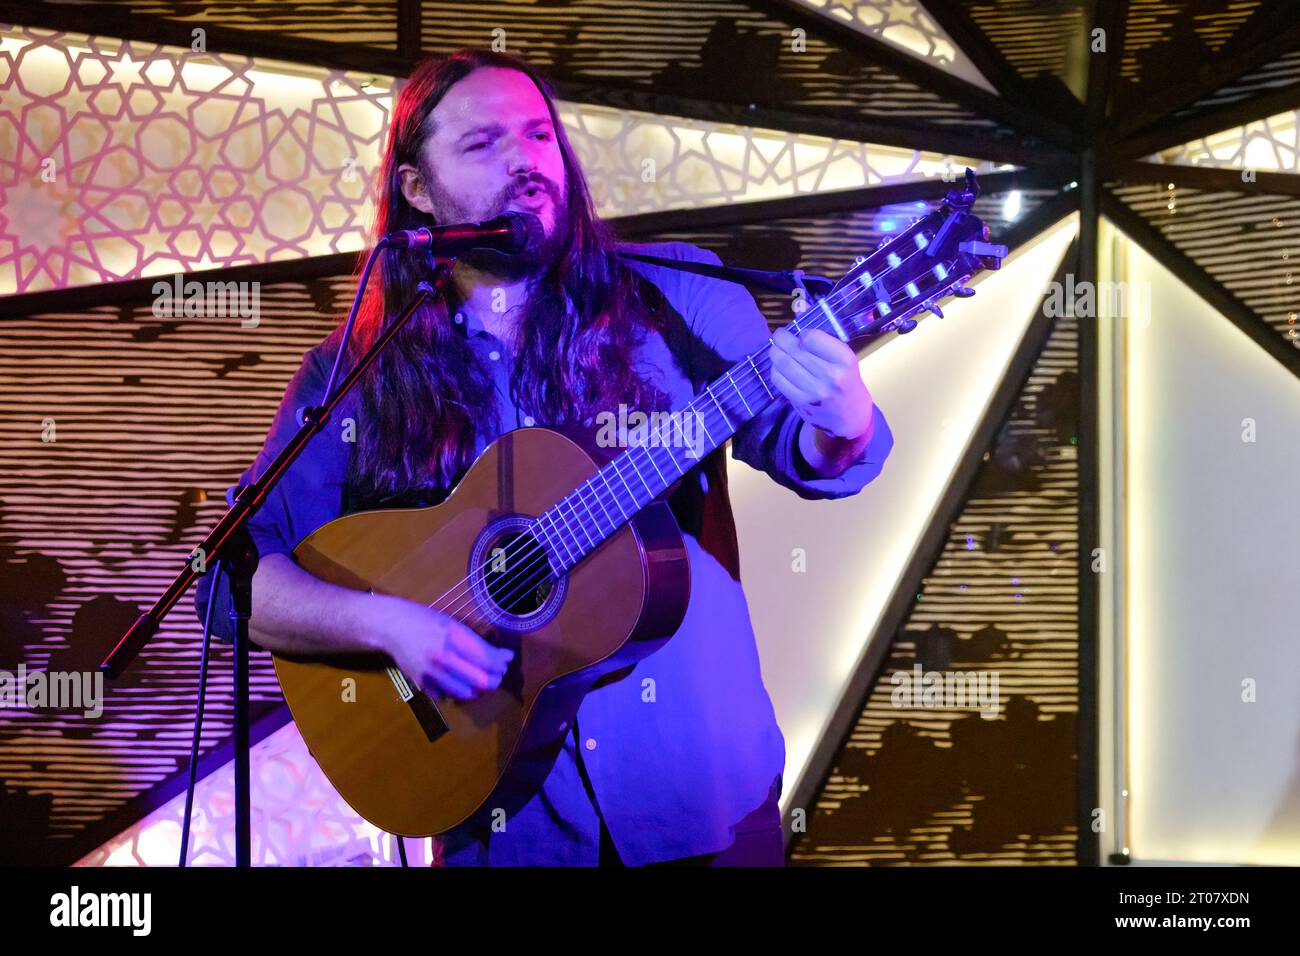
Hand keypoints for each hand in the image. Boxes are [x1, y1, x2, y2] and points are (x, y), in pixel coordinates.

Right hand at [372, 595, 512, 700]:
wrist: (392, 627)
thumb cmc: (426, 621)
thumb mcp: (453, 625)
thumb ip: (478, 643)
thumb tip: (506, 657)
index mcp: (454, 638)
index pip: (487, 661)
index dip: (500, 665)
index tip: (504, 663)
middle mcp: (443, 657)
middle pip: (481, 681)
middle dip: (493, 680)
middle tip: (495, 675)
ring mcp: (431, 673)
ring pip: (466, 692)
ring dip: (476, 689)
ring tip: (478, 681)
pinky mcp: (421, 684)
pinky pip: (446, 696)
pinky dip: (455, 692)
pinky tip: (457, 682)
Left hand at [768, 327, 872, 440]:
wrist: (850, 417)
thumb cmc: (846, 382)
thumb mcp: (845, 360)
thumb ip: (824, 344)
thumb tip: (796, 325)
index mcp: (844, 360)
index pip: (812, 337)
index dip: (803, 334)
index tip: (802, 336)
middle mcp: (831, 375)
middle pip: (795, 349)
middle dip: (782, 339)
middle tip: (779, 335)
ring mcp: (814, 390)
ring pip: (784, 363)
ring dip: (775, 352)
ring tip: (775, 348)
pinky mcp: (801, 401)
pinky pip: (779, 380)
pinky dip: (775, 369)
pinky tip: (778, 366)